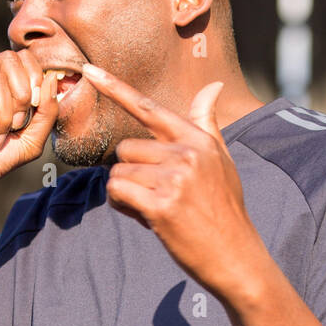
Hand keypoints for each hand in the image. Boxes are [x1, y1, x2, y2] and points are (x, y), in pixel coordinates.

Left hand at [80, 64, 264, 298]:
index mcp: (198, 140)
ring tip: (154, 209)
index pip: (150, 108)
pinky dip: (123, 207)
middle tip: (155, 196)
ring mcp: (174, 179)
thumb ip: (207, 125)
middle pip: (126, 150)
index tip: (89, 70)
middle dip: (131, 175)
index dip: (115, 88)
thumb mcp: (222, 162)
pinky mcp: (161, 205)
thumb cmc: (224, 210)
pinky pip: (118, 194)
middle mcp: (186, 153)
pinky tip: (145, 217)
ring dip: (126, 194)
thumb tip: (213, 87)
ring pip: (119, 174)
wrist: (235, 256)